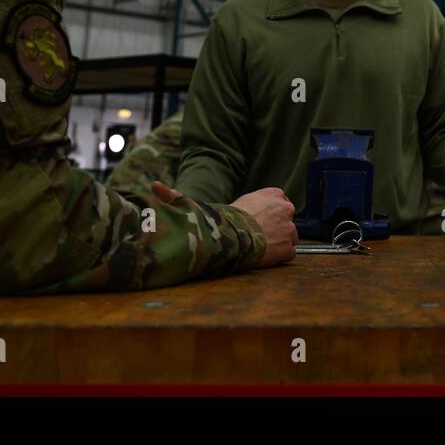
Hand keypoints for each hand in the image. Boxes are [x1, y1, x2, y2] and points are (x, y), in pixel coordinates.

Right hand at [153, 182, 298, 266]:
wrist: (231, 242)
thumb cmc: (220, 223)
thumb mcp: (208, 206)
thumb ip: (184, 197)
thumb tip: (153, 186)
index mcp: (273, 193)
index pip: (279, 201)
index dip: (266, 213)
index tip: (253, 221)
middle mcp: (286, 208)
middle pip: (285, 220)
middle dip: (273, 229)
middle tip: (255, 237)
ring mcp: (290, 229)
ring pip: (288, 238)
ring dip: (276, 244)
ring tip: (257, 247)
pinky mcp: (290, 248)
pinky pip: (288, 254)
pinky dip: (278, 258)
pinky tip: (263, 257)